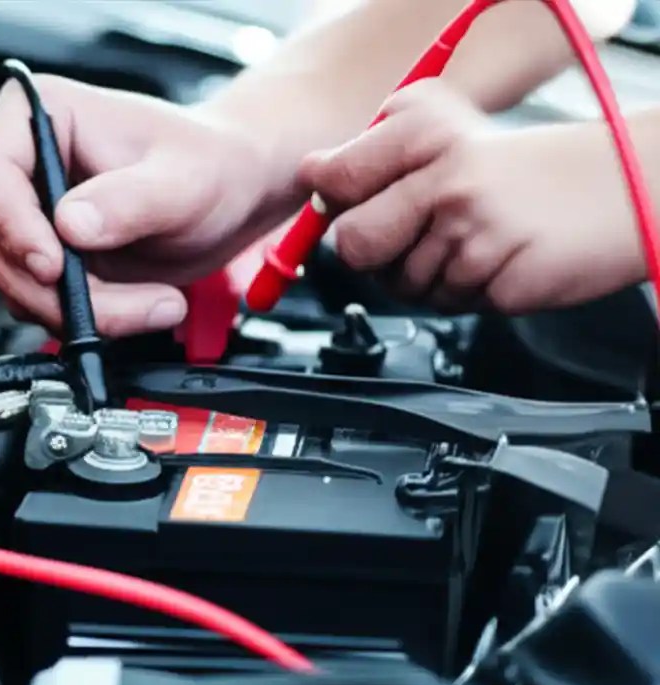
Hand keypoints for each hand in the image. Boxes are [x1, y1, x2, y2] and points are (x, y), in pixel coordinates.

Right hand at [0, 75, 280, 335]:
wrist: (235, 194)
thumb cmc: (213, 165)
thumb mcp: (184, 181)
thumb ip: (130, 201)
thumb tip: (71, 226)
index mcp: (45, 115)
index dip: (11, 224)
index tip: (53, 265)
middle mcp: (27, 165)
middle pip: (0, 241)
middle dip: (59, 289)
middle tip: (126, 306)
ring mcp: (34, 216)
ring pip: (19, 282)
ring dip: (81, 311)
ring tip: (157, 304)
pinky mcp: (50, 259)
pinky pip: (44, 304)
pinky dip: (89, 319)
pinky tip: (141, 306)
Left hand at [299, 79, 645, 313]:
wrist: (618, 191)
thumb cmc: (520, 169)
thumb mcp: (446, 131)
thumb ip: (377, 149)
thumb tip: (314, 176)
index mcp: (427, 135)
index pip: (336, 179)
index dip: (331, 200)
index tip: (344, 203)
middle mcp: (447, 180)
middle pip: (355, 245)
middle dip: (374, 252)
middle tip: (408, 237)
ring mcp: (475, 234)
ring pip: (403, 285)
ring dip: (428, 275)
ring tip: (470, 243)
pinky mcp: (502, 281)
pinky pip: (451, 305)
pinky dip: (468, 292)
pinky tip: (495, 262)